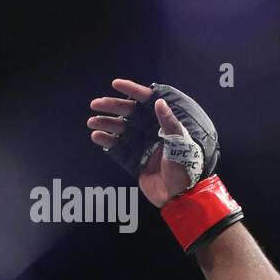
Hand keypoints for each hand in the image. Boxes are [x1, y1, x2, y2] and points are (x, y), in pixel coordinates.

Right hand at [88, 79, 192, 207]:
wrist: (180, 195)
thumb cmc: (186, 167)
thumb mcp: (181, 143)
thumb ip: (169, 123)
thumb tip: (159, 101)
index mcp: (164, 123)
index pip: (147, 102)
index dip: (133, 91)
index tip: (116, 84)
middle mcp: (152, 131)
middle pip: (129, 113)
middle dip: (112, 106)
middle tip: (95, 104)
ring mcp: (142, 144)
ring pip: (120, 128)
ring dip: (105, 123)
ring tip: (92, 121)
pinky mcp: (133, 159)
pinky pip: (117, 147)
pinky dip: (106, 141)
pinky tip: (97, 136)